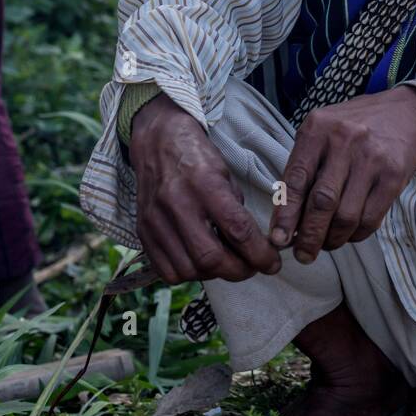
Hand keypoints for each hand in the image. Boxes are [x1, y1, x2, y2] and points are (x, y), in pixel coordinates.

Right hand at [130, 93, 281, 284]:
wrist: (158, 141)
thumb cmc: (198, 156)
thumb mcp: (226, 174)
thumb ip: (237, 210)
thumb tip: (255, 246)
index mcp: (205, 184)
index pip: (237, 230)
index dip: (259, 253)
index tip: (273, 263)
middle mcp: (177, 204)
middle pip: (210, 258)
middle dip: (239, 271)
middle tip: (252, 267)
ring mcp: (156, 221)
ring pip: (189, 270)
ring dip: (214, 275)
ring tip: (227, 263)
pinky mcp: (143, 232)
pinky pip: (166, 271)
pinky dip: (189, 275)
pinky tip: (201, 262)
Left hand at [269, 86, 415, 264]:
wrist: (404, 113)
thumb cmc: (353, 127)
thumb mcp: (322, 132)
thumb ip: (303, 167)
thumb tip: (285, 220)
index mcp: (318, 129)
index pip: (296, 179)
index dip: (285, 215)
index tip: (278, 240)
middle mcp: (344, 141)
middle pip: (322, 202)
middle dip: (309, 236)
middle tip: (303, 254)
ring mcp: (372, 158)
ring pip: (346, 216)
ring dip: (333, 239)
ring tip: (326, 243)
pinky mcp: (394, 176)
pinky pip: (371, 219)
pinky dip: (356, 235)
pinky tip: (349, 233)